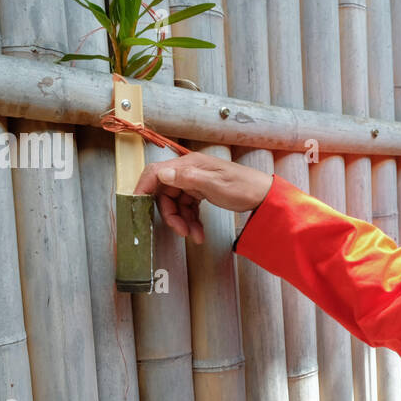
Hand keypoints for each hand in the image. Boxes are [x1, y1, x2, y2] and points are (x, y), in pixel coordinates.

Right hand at [133, 151, 272, 243]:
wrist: (263, 195)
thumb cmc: (243, 186)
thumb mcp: (215, 184)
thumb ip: (187, 179)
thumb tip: (162, 175)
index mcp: (189, 164)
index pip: (156, 172)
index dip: (143, 188)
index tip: (137, 206)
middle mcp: (189, 171)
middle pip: (164, 193)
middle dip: (170, 214)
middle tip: (181, 231)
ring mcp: (195, 181)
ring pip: (176, 203)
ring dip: (182, 221)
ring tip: (195, 236)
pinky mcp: (201, 192)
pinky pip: (188, 207)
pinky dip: (191, 220)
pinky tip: (199, 232)